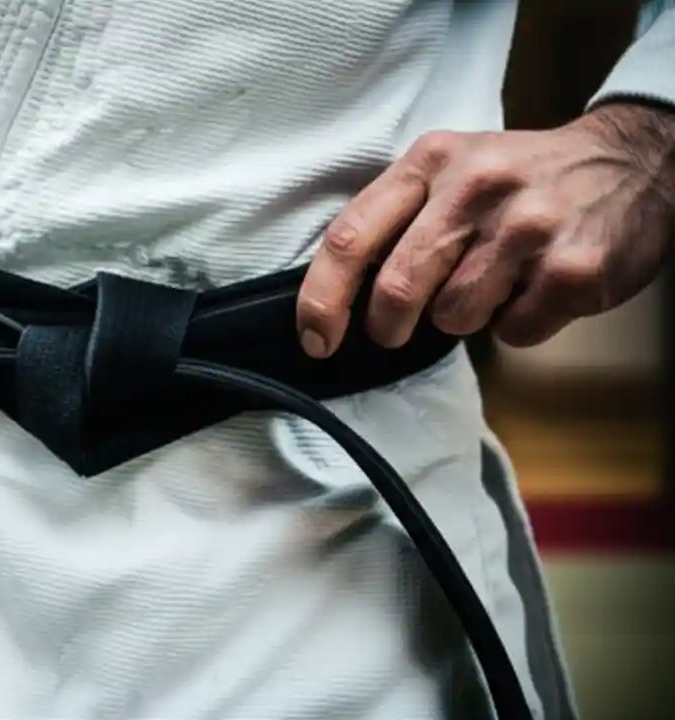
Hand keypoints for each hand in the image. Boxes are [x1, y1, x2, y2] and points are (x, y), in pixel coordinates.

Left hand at [295, 102, 674, 356]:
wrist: (632, 159)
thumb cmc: (519, 177)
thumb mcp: (451, 166)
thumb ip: (397, 216)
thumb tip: (339, 295)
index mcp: (432, 161)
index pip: (350, 237)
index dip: (321, 300)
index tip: (315, 339)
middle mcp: (476, 187)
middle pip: (396, 287)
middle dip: (387, 327)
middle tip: (394, 332)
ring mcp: (528, 226)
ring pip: (454, 316)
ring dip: (463, 318)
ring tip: (492, 283)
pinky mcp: (572, 268)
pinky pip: (514, 332)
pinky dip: (516, 325)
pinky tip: (534, 289)